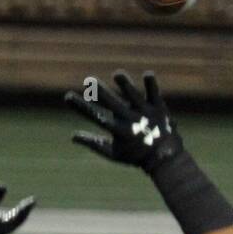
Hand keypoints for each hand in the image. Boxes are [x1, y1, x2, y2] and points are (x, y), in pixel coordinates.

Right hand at [65, 71, 182, 172]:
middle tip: (88, 81)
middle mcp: (130, 121)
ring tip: (117, 75)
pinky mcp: (158, 107)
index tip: (67, 96)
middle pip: (113, 105)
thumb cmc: (136, 156)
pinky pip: (154, 93)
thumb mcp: (113, 153)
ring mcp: (145, 113)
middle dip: (101, 93)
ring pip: (133, 96)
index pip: (95, 117)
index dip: (81, 107)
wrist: (166, 159)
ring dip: (125, 85)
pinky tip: (147, 75)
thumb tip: (72, 136)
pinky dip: (151, 85)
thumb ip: (93, 143)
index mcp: (118, 131)